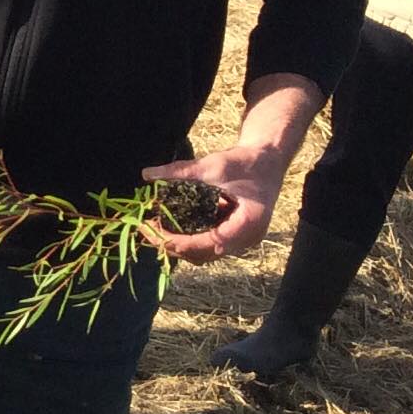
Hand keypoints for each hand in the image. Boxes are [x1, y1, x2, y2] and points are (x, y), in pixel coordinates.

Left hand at [142, 140, 286, 262]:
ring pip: (204, 253)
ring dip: (178, 243)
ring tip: (153, 228)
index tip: (148, 229)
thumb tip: (147, 174)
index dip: (173, 240)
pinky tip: (169, 224)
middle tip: (144, 228)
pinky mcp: (234, 233)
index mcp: (247, 225)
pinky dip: (188, 237)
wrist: (268, 159)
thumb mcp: (214, 164)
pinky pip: (208, 243)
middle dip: (170, 244)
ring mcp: (241, 239)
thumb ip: (182, 171)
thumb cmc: (247, 161)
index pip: (204, 244)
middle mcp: (246, 238)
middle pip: (202, 254)